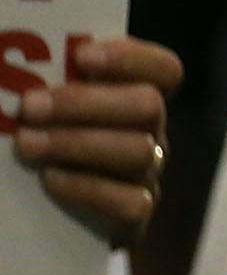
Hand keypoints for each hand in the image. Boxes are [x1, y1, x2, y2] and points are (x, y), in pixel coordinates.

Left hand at [14, 35, 179, 243]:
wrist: (38, 218)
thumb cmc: (39, 142)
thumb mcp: (44, 111)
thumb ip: (42, 85)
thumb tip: (15, 68)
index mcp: (135, 98)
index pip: (164, 70)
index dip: (132, 58)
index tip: (82, 56)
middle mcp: (150, 133)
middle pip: (149, 106)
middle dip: (87, 102)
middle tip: (30, 106)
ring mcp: (147, 176)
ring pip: (139, 151)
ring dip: (78, 143)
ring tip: (26, 143)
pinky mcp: (135, 216)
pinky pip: (130, 202)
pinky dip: (87, 188)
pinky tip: (50, 179)